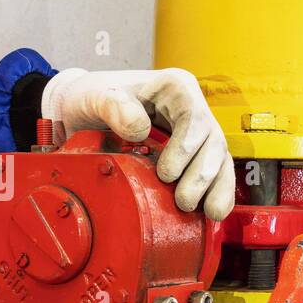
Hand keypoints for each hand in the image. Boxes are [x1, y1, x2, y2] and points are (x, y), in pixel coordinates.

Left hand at [42, 67, 234, 219]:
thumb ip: (113, 106)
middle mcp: (192, 110)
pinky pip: (216, 174)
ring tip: (210, 213)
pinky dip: (219, 193)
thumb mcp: (94, 97)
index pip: (193, 116)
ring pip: (220, 159)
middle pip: (213, 141)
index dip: (186, 147)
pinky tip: (215, 212)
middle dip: (202, 175)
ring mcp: (197, 134)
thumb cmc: (91, 100)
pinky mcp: (195, 157)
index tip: (166, 173)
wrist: (82, 115)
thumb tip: (140, 128)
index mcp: (175, 88)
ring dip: (218, 188)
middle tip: (183, 202)